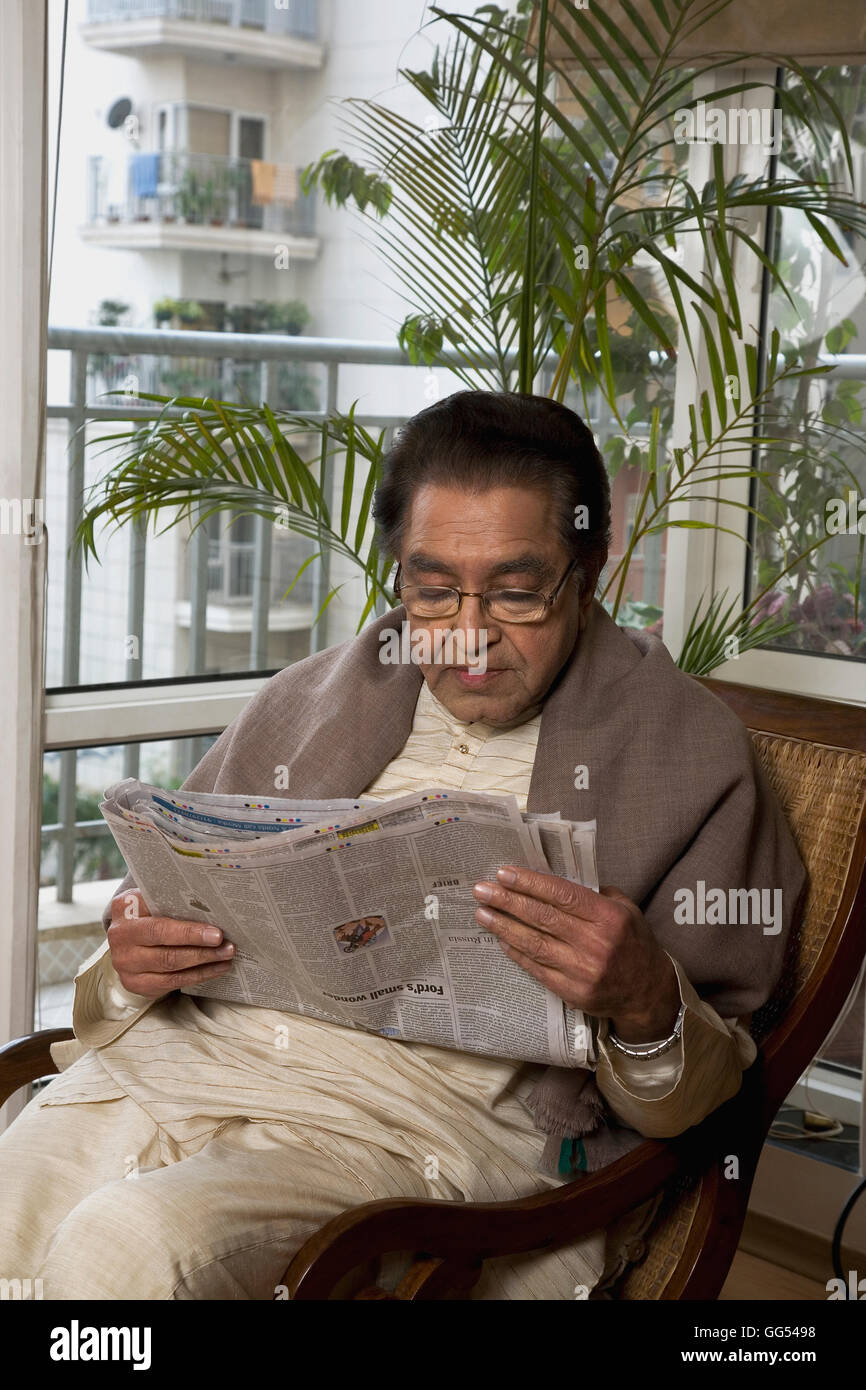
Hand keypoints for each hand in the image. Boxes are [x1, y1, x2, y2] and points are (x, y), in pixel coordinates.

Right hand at [107, 889, 234, 999]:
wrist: (128, 937)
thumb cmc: (149, 912)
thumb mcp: (153, 900)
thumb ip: (174, 901)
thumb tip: (213, 907)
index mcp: (124, 908)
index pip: (159, 922)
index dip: (189, 931)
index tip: (217, 933)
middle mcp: (119, 936)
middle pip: (165, 947)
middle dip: (199, 947)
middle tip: (226, 946)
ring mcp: (124, 963)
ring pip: (170, 966)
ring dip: (203, 962)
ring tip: (226, 956)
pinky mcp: (133, 983)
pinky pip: (170, 982)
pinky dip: (197, 975)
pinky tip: (215, 969)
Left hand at [472, 867, 680, 1042]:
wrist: (647, 993)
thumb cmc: (633, 943)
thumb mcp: (626, 909)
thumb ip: (594, 893)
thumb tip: (554, 880)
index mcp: (609, 917)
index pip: (562, 894)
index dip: (530, 883)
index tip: (504, 873)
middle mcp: (595, 943)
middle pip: (543, 917)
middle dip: (508, 901)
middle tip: (482, 890)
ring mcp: (583, 970)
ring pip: (535, 944)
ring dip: (504, 927)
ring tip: (482, 913)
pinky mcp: (573, 992)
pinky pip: (537, 969)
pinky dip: (517, 953)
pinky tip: (501, 940)